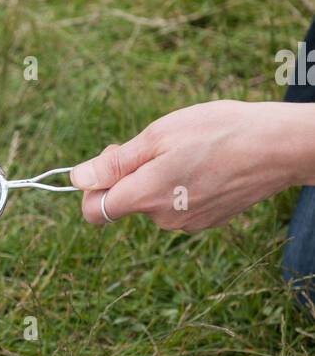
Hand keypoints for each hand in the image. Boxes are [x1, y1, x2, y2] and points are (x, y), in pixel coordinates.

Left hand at [69, 100, 311, 232]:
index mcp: (146, 196)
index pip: (94, 212)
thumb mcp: (159, 135)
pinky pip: (178, 205)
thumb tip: (77, 179)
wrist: (278, 148)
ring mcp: (188, 223)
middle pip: (125, 202)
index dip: (92, 188)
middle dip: (129, 175)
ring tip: (188, 151)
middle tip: (155, 143)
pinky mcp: (208, 221)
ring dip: (157, 179)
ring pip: (153, 202)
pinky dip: (181, 186)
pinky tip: (204, 164)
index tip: (108, 162)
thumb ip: (115, 162)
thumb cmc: (218, 132)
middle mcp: (164, 218)